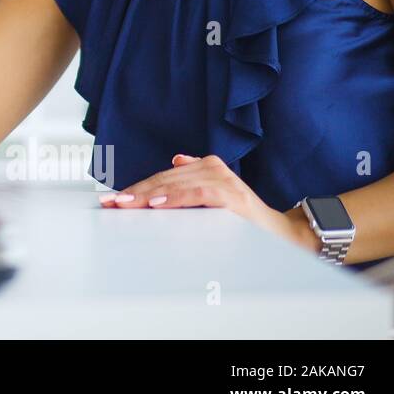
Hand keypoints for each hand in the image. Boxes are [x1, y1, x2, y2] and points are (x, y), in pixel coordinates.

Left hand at [97, 153, 311, 249]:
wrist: (282, 234)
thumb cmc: (244, 219)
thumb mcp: (216, 195)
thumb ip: (195, 179)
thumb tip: (176, 159)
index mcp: (206, 165)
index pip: (162, 177)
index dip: (136, 188)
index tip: (113, 199)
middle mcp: (213, 168)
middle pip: (164, 180)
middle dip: (134, 193)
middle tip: (111, 203)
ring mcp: (223, 180)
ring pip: (175, 185)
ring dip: (147, 196)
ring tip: (126, 203)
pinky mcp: (231, 195)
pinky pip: (196, 194)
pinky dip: (175, 199)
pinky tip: (157, 205)